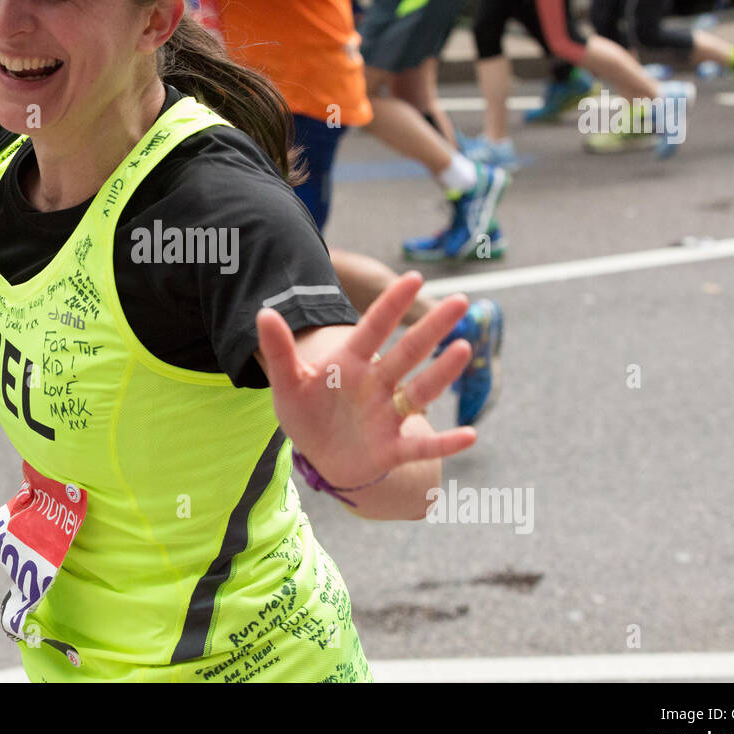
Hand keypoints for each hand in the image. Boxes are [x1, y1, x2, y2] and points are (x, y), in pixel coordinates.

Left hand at [256, 272, 476, 490]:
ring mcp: (388, 415)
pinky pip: (421, 445)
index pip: (374, 328)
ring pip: (420, 390)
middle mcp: (377, 383)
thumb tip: (263, 312)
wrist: (321, 456)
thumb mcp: (287, 382)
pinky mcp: (392, 448)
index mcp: (351, 362)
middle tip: (460, 300)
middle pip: (408, 351)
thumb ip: (278, 349)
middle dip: (432, 328)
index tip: (413, 277)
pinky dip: (445, 443)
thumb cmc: (307, 413)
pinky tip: (470, 435)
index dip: (391, 304)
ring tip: (463, 349)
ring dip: (442, 373)